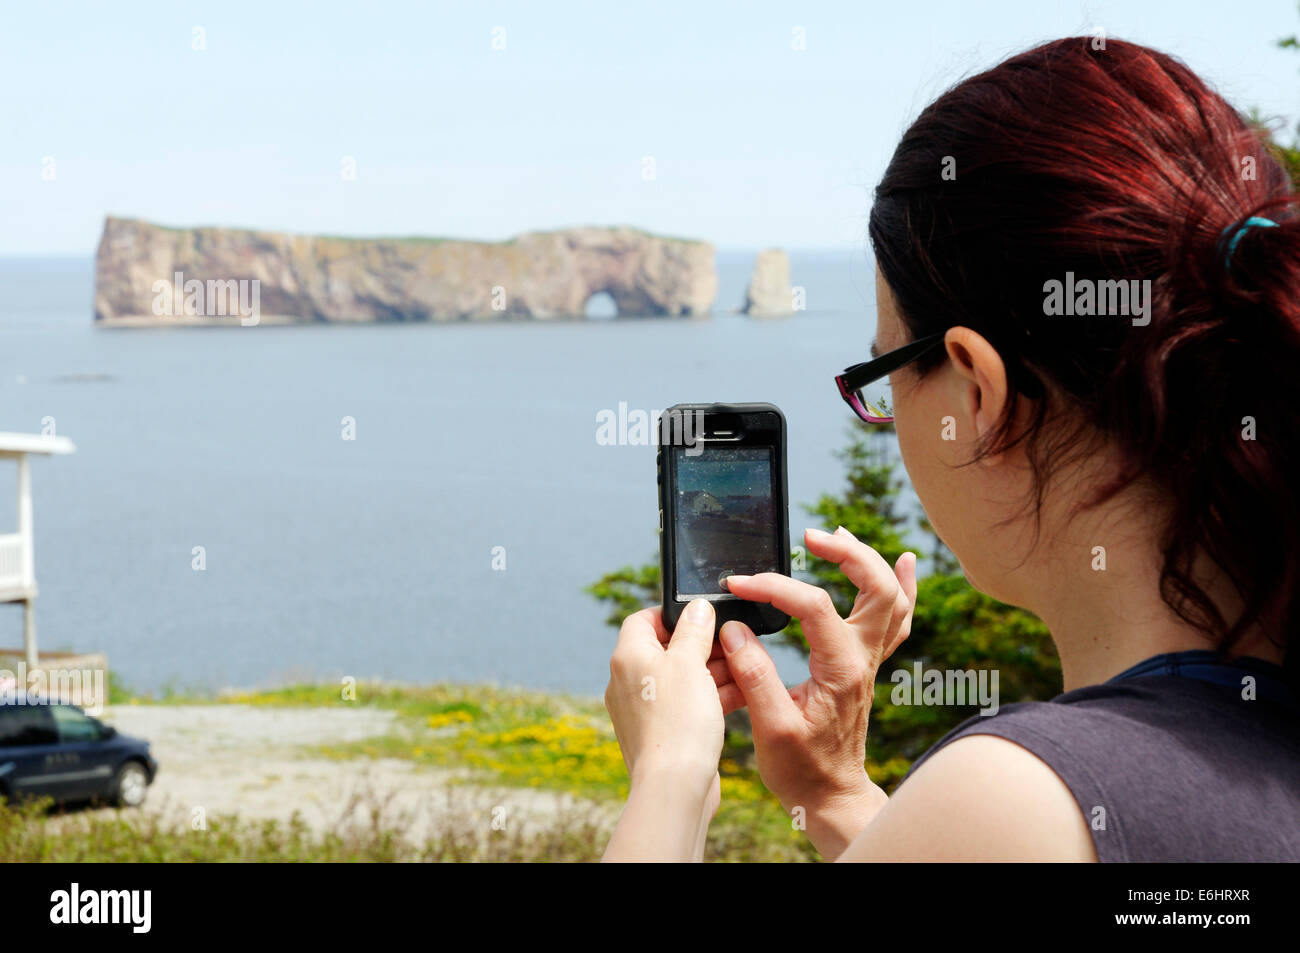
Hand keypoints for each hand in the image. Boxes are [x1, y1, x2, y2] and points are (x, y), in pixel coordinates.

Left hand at [602, 599, 724, 860]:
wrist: (675, 786)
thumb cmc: (678, 722)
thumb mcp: (691, 663)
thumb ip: (694, 632)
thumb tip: (697, 608)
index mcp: (628, 658)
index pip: (642, 619)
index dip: (671, 614)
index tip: (702, 616)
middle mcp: (629, 682)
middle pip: (665, 649)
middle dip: (701, 645)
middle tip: (731, 642)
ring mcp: (643, 710)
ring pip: (680, 678)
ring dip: (711, 671)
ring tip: (743, 668)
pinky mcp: (661, 733)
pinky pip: (685, 705)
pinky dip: (709, 697)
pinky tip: (739, 695)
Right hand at [714, 527, 916, 857]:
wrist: (833, 798)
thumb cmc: (802, 771)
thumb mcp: (770, 730)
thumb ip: (754, 676)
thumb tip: (735, 630)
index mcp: (840, 670)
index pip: (813, 606)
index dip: (773, 587)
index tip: (738, 584)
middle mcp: (863, 660)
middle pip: (878, 588)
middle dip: (847, 554)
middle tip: (810, 537)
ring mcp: (869, 662)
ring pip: (893, 598)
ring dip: (871, 561)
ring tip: (839, 537)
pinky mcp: (865, 667)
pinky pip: (898, 619)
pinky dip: (902, 587)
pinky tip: (901, 563)